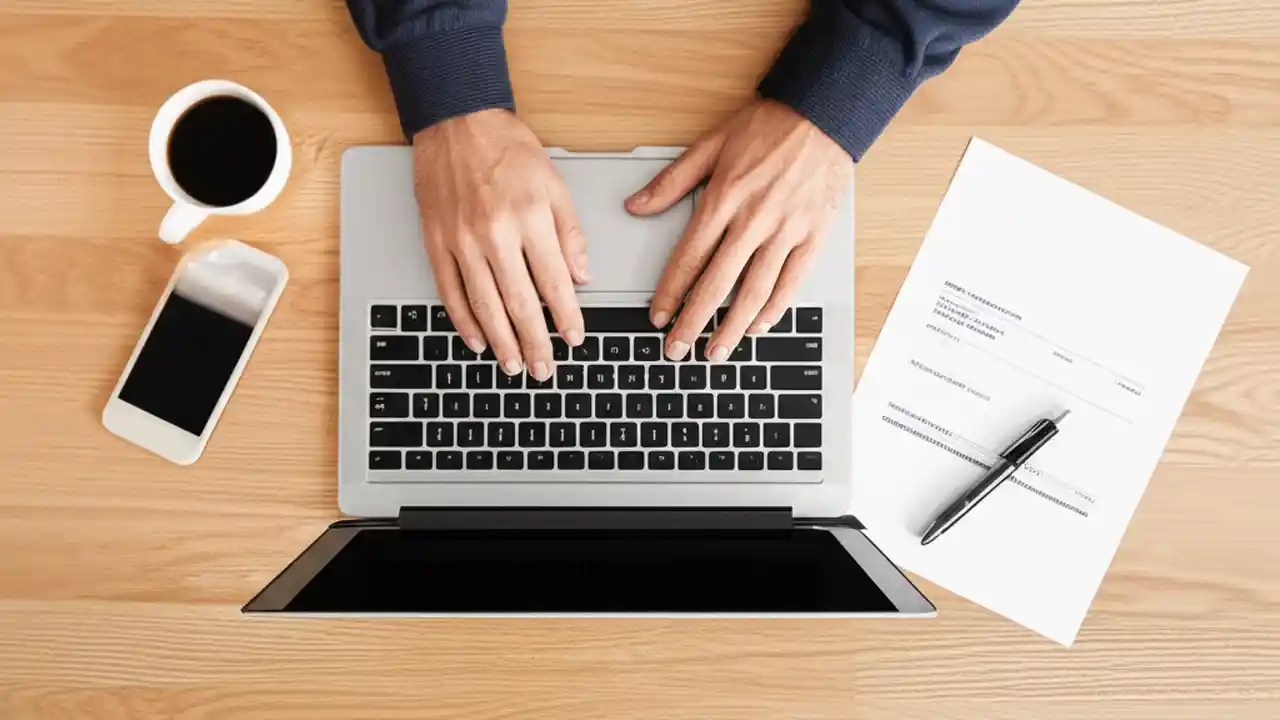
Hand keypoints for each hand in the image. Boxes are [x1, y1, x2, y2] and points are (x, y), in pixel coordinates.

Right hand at [413, 109, 589, 380]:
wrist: (456, 121)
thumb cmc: (507, 148)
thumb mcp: (554, 184)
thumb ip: (570, 233)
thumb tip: (582, 276)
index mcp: (529, 219)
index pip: (554, 281)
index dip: (566, 316)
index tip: (574, 339)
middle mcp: (494, 234)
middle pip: (519, 303)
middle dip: (535, 342)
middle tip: (545, 369)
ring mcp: (461, 241)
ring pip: (484, 305)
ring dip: (501, 342)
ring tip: (514, 366)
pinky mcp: (436, 242)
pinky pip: (450, 291)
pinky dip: (464, 321)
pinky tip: (477, 341)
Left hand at [627, 99, 851, 360]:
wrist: (823, 113)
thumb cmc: (766, 126)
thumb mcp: (710, 144)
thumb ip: (672, 181)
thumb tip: (635, 205)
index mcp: (723, 198)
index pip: (690, 257)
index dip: (671, 292)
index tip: (658, 317)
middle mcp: (754, 219)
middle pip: (718, 283)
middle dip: (694, 321)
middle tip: (677, 350)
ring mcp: (787, 230)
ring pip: (755, 290)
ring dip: (732, 326)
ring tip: (715, 352)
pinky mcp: (814, 235)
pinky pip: (792, 281)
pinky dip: (774, 308)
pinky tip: (757, 326)